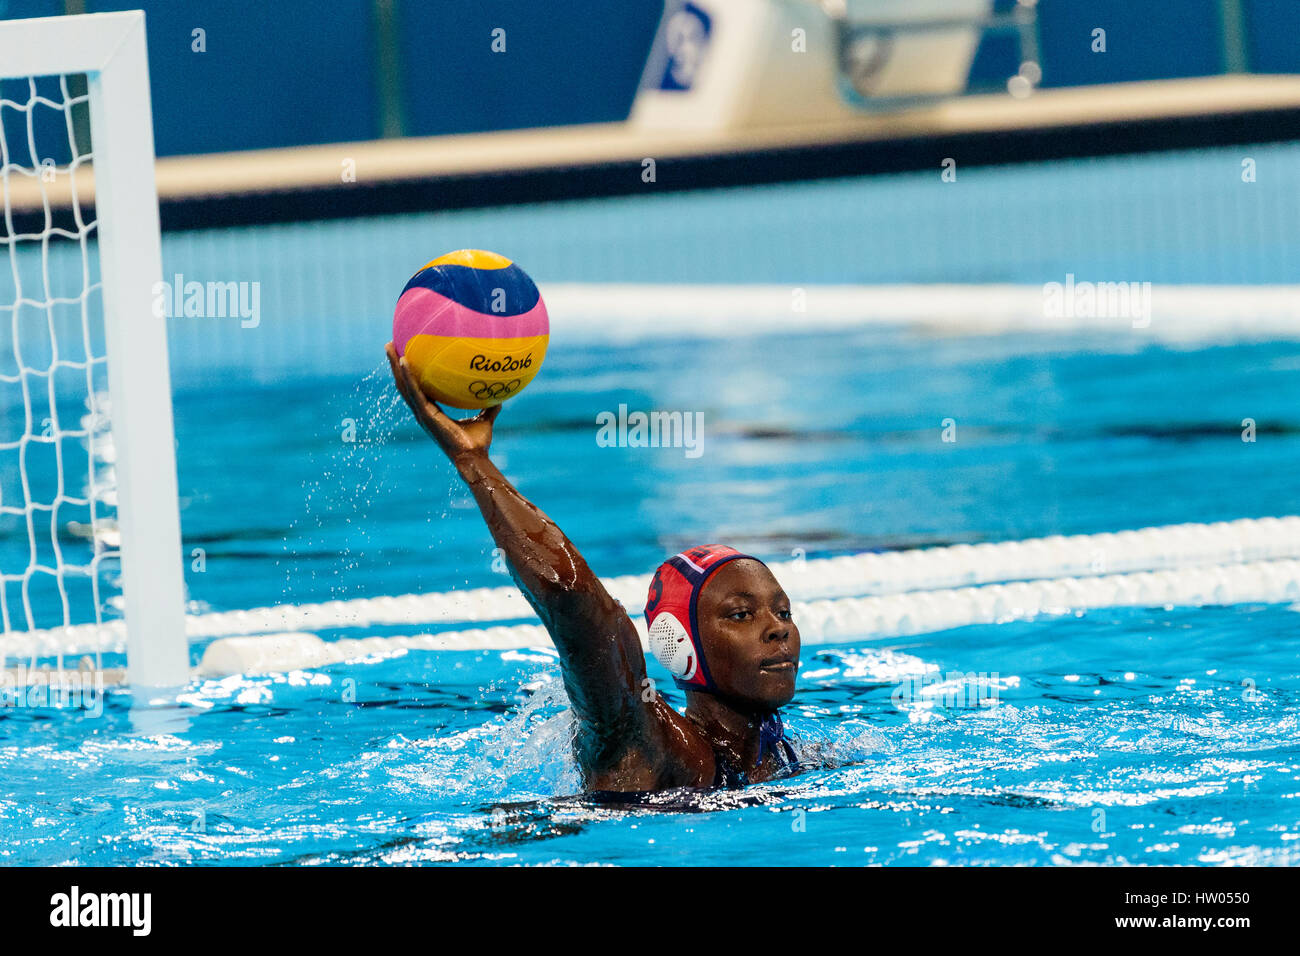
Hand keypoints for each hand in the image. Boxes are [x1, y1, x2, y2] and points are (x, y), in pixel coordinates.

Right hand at [386, 342, 500, 462]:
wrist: (474, 457)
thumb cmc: (478, 442)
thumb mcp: (485, 419)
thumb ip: (489, 407)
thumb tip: (500, 394)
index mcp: (432, 411)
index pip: (416, 388)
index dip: (409, 373)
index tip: (405, 355)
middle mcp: (423, 411)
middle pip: (404, 383)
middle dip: (395, 364)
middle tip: (391, 344)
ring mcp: (422, 413)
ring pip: (403, 385)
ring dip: (395, 365)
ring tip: (390, 346)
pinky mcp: (425, 414)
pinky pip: (414, 391)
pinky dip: (407, 376)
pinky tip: (404, 360)